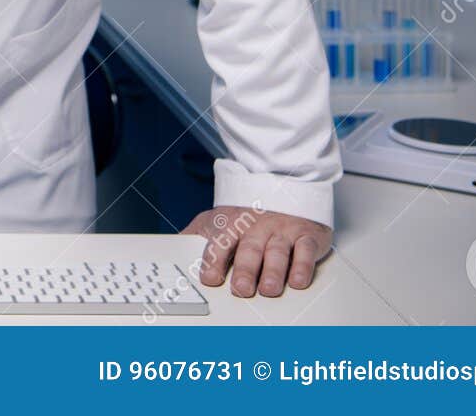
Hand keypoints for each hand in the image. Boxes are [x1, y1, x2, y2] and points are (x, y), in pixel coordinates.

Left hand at [182, 206, 331, 297]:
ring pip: (277, 251)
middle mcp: (256, 227)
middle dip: (245, 270)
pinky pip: (305, 250)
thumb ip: (195, 234)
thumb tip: (169, 248)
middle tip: (241, 290)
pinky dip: (303, 266)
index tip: (210, 279)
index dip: (214, 260)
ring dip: (273, 272)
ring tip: (269, 289)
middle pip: (249, 249)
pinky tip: (298, 281)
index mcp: (232, 224)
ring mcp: (281, 231)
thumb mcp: (217, 219)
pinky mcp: (306, 235)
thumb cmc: (246, 213)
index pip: (220, 243)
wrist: (283, 186)